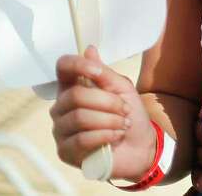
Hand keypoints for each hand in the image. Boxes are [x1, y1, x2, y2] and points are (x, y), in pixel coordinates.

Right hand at [51, 46, 155, 180]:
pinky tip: (116, 136)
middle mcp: (62, 107)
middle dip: (108, 102)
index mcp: (74, 88)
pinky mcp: (65, 151)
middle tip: (124, 110)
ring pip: (80, 117)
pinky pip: (82, 139)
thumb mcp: (122, 89)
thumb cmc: (129, 115)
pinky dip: (106, 135)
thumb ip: (104, 73)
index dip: (77, 66)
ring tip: (123, 124)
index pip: (63, 68)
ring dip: (110, 120)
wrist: (140, 146)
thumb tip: (89, 49)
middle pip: (76, 95)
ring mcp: (61, 130)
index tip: (97, 72)